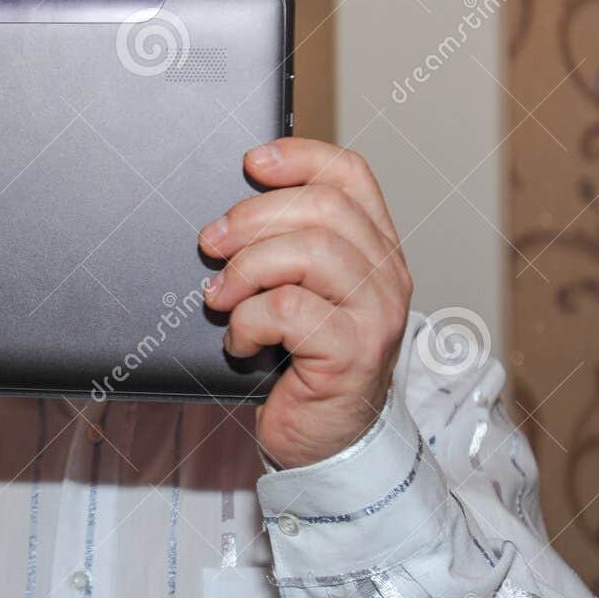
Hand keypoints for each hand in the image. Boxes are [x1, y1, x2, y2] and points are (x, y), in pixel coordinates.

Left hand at [199, 138, 411, 467]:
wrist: (327, 441)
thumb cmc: (304, 363)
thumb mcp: (300, 293)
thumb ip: (285, 248)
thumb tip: (231, 213)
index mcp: (375, 248)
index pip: (350, 175)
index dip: (299, 156)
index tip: (250, 162)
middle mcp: (387, 274)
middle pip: (320, 208)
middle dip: (250, 218)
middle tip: (211, 243)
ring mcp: (375, 313)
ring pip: (305, 252)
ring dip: (245, 270)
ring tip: (220, 297)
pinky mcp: (353, 352)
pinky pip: (286, 309)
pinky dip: (246, 321)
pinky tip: (240, 341)